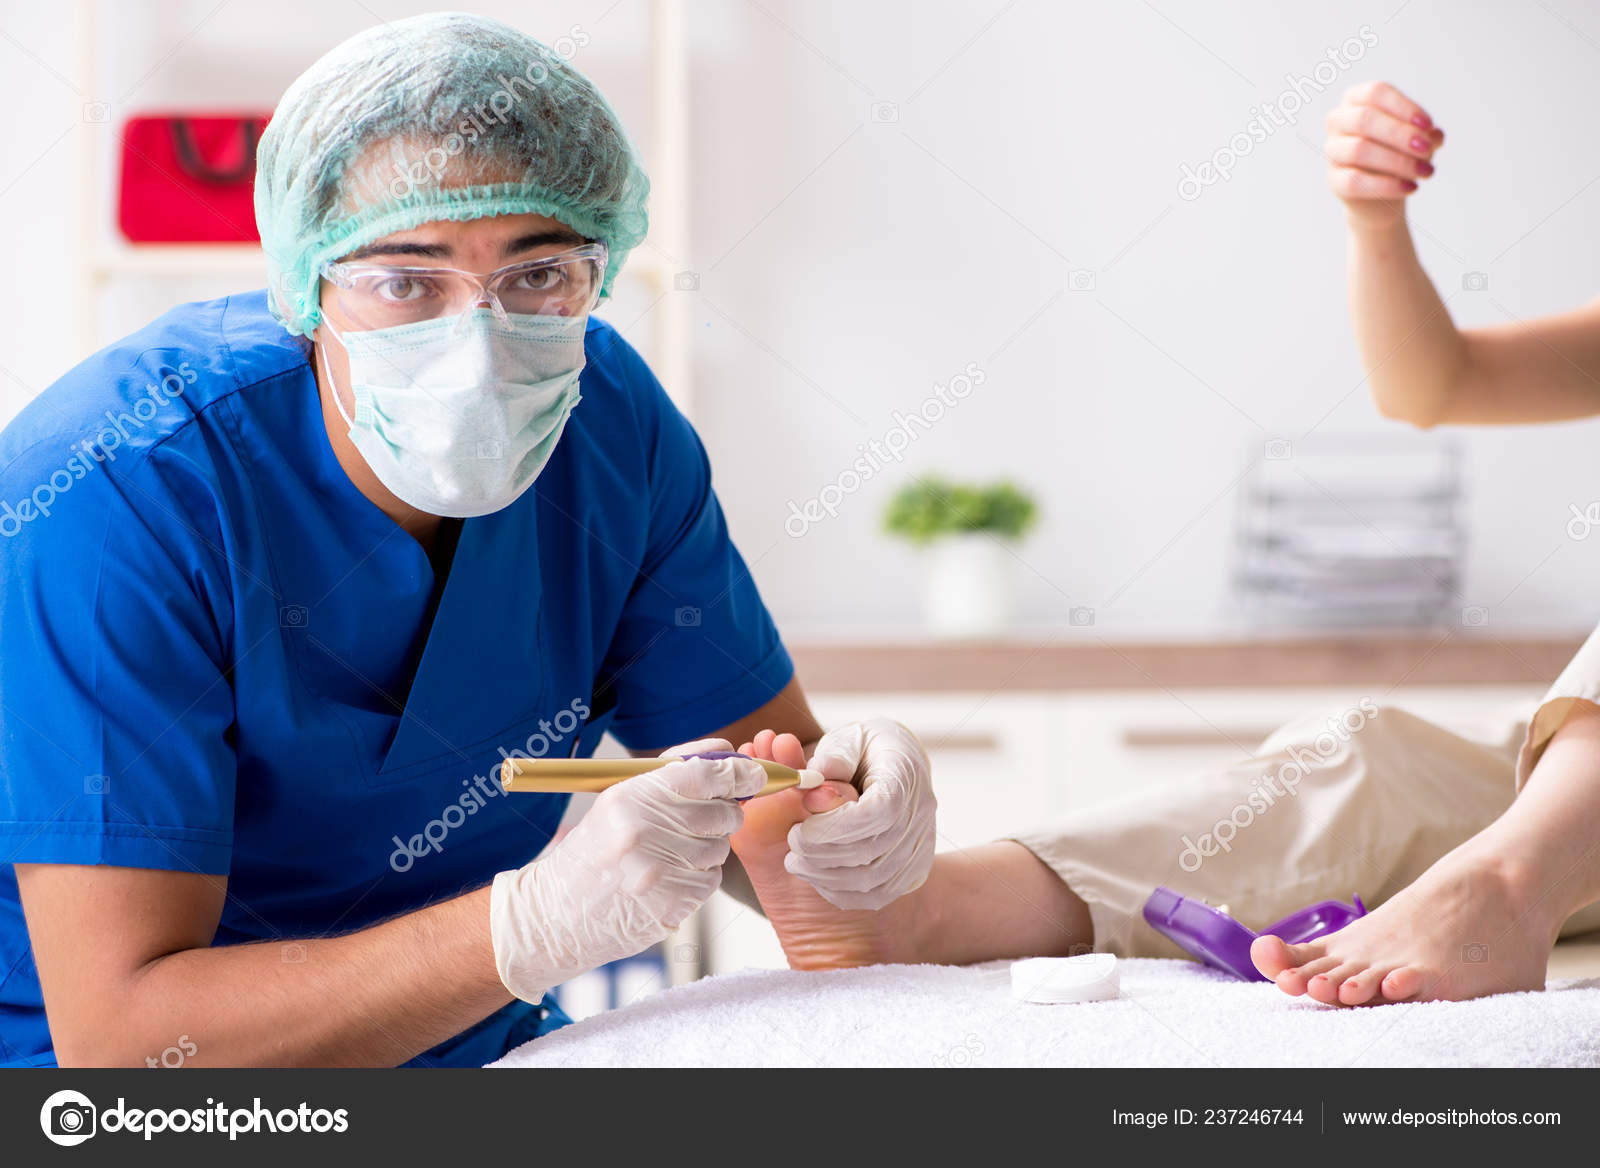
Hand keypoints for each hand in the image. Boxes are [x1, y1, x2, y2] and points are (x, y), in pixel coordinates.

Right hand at [489, 738, 763, 1001]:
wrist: (557, 914)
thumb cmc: (594, 850)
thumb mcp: (618, 799)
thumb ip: (671, 772)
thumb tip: (726, 753)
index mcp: (630, 799)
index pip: (704, 775)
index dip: (738, 772)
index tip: (754, 773)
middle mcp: (645, 834)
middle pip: (723, 813)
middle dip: (725, 812)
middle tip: (706, 815)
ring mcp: (659, 874)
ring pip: (720, 847)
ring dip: (708, 845)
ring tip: (672, 850)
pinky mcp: (672, 905)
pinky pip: (711, 878)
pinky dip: (700, 873)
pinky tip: (670, 874)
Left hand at [761, 719, 935, 910]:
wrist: (899, 761)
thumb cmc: (867, 746)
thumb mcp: (850, 736)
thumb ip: (834, 757)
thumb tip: (815, 788)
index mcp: (905, 775)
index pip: (878, 814)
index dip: (835, 827)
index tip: (801, 826)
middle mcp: (920, 814)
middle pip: (873, 852)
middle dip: (822, 852)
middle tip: (792, 840)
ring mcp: (920, 846)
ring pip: (873, 881)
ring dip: (826, 876)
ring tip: (797, 860)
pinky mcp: (912, 869)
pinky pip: (878, 895)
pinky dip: (842, 892)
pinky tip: (817, 875)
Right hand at [1323, 81, 1443, 226]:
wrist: (1382, 192)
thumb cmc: (1399, 152)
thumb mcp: (1417, 137)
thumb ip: (1427, 133)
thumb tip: (1434, 136)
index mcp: (1357, 99)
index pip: (1376, 93)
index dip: (1403, 107)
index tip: (1428, 125)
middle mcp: (1338, 121)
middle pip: (1364, 120)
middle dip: (1400, 134)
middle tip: (1426, 149)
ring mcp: (1332, 151)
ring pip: (1358, 150)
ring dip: (1397, 161)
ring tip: (1425, 171)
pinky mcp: (1333, 180)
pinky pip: (1355, 181)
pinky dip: (1387, 185)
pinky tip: (1411, 187)